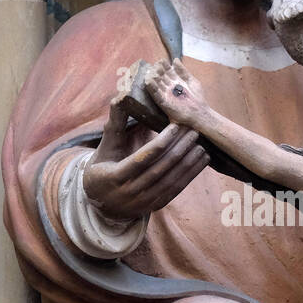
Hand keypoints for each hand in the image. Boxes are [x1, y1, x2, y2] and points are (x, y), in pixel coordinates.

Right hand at [82, 92, 207, 223]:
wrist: (101, 203)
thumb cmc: (102, 167)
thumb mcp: (105, 147)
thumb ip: (115, 123)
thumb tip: (121, 97)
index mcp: (114, 176)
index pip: (142, 159)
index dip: (162, 142)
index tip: (176, 126)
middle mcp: (129, 192)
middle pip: (160, 169)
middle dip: (179, 149)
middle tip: (193, 130)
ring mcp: (143, 202)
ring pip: (170, 181)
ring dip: (188, 162)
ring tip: (200, 143)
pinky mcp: (155, 206)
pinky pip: (175, 190)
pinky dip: (190, 175)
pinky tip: (201, 160)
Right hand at [146, 58, 208, 127]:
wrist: (200, 112)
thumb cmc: (198, 97)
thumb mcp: (191, 80)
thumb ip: (183, 71)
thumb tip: (175, 59)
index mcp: (175, 81)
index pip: (167, 71)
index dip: (163, 66)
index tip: (161, 61)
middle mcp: (169, 87)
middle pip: (160, 77)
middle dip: (156, 71)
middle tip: (154, 66)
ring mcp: (166, 95)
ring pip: (156, 85)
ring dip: (152, 79)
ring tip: (149, 73)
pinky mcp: (164, 103)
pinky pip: (156, 95)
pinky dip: (152, 89)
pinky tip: (149, 82)